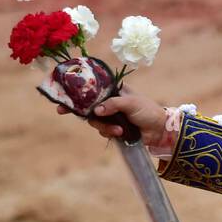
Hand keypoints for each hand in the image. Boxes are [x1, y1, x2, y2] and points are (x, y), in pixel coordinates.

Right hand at [56, 83, 177, 155]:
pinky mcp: (113, 128)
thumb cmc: (147, 110)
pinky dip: (109, 133)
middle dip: (79, 110)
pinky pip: (102, 130)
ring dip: (103, 126)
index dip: (76, 90)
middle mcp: (109, 101)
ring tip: (118, 130)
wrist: (159, 130)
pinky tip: (120, 133)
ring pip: (94, 120)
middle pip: (88, 105)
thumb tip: (97, 111)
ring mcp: (110, 115)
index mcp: (113, 89)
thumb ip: (113, 104)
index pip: (91, 87)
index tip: (62, 93)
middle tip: (62, 111)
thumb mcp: (131, 103)